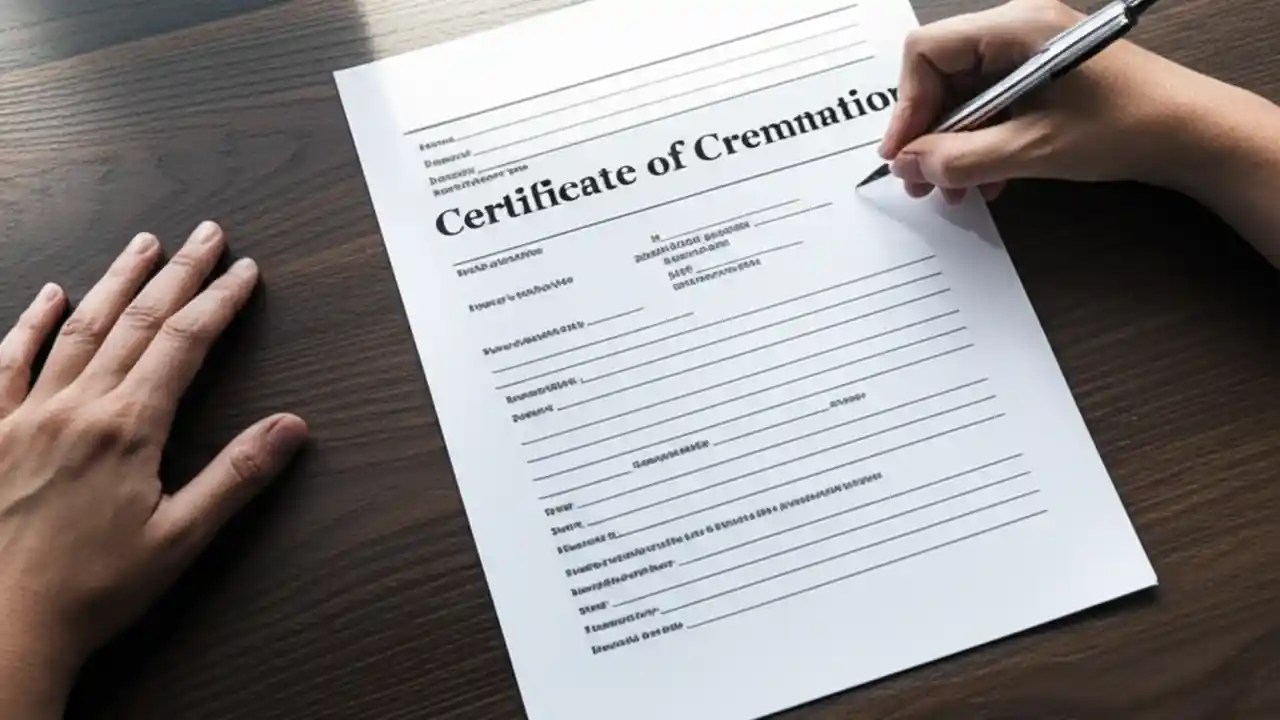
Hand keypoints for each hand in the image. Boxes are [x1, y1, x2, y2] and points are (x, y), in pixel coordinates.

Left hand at [0, 222, 307, 718]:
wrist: (0, 626)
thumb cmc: (93, 590)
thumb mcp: (181, 539)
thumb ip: (237, 476)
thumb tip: (291, 426)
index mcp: (128, 428)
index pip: (184, 344)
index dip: (218, 301)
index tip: (243, 270)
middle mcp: (77, 407)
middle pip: (137, 322)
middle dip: (178, 274)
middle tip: (206, 234)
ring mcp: (26, 414)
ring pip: (78, 329)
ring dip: (116, 282)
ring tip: (143, 244)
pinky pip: (7, 362)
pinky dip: (29, 324)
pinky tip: (48, 295)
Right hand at [879, 0, 1217, 202]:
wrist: (1191, 133)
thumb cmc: (1127, 126)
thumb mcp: (1032, 150)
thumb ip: (961, 159)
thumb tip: (910, 166)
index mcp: (1014, 28)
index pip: (927, 53)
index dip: (906, 105)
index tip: (903, 153)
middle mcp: (1018, 30)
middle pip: (941, 75)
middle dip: (929, 132)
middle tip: (921, 179)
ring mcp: (1030, 52)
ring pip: (964, 96)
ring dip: (954, 145)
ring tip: (956, 189)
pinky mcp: (1042, 76)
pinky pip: (992, 105)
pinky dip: (982, 142)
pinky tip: (988, 180)